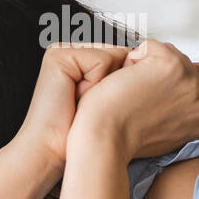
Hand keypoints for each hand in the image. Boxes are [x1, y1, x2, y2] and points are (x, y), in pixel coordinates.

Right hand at [8, 42, 135, 180]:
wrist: (52, 147)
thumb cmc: (77, 131)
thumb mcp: (107, 100)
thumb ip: (121, 76)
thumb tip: (147, 64)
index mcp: (81, 62)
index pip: (121, 58)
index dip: (122, 83)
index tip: (102, 103)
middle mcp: (72, 54)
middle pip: (120, 54)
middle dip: (116, 83)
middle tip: (91, 104)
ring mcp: (63, 51)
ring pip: (113, 55)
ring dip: (107, 84)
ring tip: (85, 101)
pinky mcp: (59, 56)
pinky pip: (101, 60)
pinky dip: (96, 81)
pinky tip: (78, 95)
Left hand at [70, 40, 198, 161]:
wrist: (101, 140)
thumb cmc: (120, 138)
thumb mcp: (164, 129)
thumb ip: (180, 110)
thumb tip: (176, 86)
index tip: (185, 76)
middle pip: (190, 66)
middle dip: (163, 71)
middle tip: (138, 91)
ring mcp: (189, 82)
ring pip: (170, 54)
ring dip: (146, 66)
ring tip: (128, 91)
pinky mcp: (170, 66)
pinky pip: (151, 46)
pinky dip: (132, 58)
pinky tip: (121, 80)